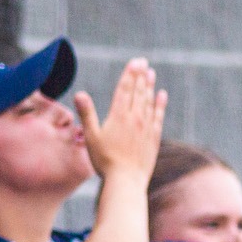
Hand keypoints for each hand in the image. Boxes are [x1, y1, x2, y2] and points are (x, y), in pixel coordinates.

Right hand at [73, 59, 164, 180]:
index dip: (129, 74)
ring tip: (151, 73)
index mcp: (118, 116)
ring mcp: (146, 126)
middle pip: (138, 92)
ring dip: (149, 86)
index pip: (124, 89)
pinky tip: (161, 95)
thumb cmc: (104, 160)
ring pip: (149, 101)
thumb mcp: (91, 136)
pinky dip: (160, 104)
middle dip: (140, 75)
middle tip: (142, 61)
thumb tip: (80, 94)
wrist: (126, 179)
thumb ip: (87, 114)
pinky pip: (159, 115)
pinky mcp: (154, 137)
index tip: (134, 62)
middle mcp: (135, 118)